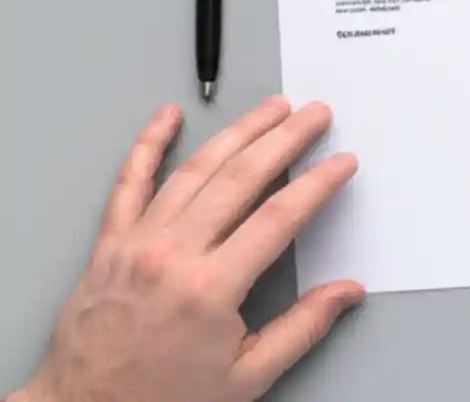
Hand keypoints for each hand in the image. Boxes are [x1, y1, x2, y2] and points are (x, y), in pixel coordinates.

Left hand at [15, 97, 363, 401]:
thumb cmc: (162, 401)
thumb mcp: (246, 379)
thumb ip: (302, 329)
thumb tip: (347, 293)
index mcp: (211, 289)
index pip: (279, 217)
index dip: (318, 184)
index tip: (341, 163)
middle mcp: (172, 256)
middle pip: (241, 179)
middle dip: (285, 139)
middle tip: (314, 114)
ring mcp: (137, 244)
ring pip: (194, 171)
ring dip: (236, 132)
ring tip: (268, 109)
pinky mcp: (109, 244)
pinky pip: (129, 183)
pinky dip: (148, 145)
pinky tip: (167, 118)